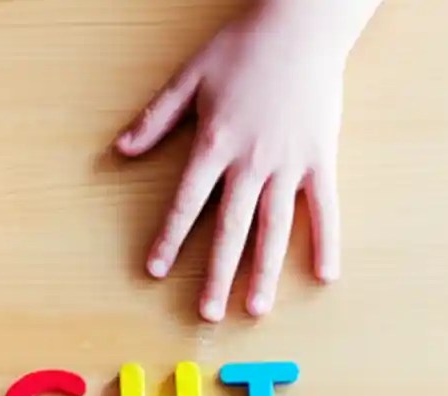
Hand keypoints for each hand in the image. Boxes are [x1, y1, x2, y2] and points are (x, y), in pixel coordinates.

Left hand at [117, 0, 377, 320]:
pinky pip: (325, 208)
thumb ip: (156, 118)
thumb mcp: (189, 77)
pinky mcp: (321, 159)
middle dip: (216, 274)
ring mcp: (289, 164)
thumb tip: (121, 150)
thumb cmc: (243, 47)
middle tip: (206, 315)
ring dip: (264, 272)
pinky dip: (326, 242)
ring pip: (274, 229)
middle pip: (230, 229)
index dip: (169, 238)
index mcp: (214, 144)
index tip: (155, 270)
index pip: (186, 203)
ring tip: (255, 309)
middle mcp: (251, 162)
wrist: (302, 25)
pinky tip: (324, 276)